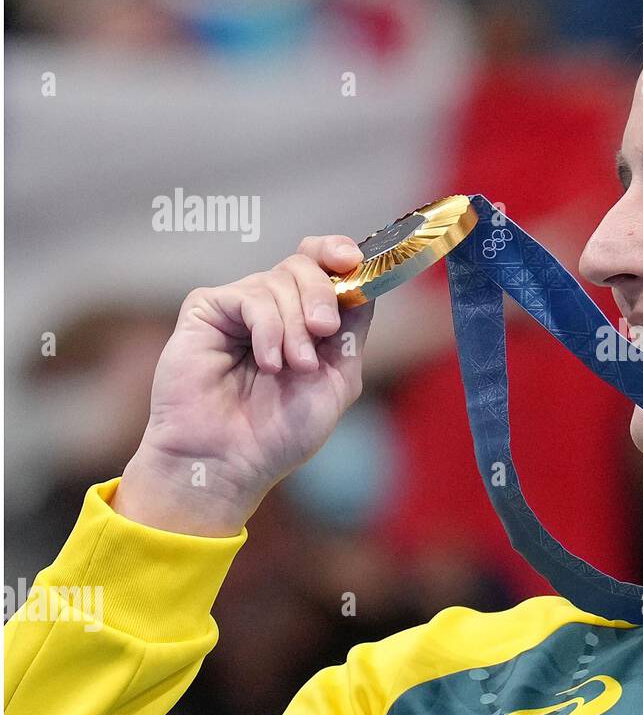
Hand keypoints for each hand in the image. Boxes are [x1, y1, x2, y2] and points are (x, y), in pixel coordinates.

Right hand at [113, 236, 373, 535]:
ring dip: (295, 327)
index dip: (338, 253)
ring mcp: (238, 307)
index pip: (323, 266)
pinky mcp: (206, 310)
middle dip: (322, 296)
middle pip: (305, 266)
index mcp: (304, 320)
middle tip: (322, 333)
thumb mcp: (338, 380)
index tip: (352, 260)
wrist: (229, 462)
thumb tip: (364, 286)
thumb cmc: (280, 432)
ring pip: (279, 281)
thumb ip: (352, 332)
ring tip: (291, 368)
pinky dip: (268, 329)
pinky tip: (267, 362)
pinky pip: (249, 297)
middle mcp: (273, 308)